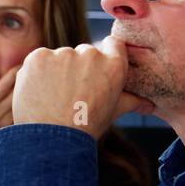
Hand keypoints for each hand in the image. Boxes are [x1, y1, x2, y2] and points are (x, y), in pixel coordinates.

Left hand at [12, 36, 154, 138]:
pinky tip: (39, 91)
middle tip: (69, 93)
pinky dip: (37, 72)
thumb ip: (130, 100)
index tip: (93, 71)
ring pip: (59, 56)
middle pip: (82, 52)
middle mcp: (90, 54)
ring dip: (55, 70)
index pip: (112, 44)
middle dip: (76, 68)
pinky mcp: (39, 57)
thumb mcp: (113, 111)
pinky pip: (38, 59)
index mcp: (113, 65)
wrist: (53, 140)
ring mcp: (63, 54)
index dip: (102, 56)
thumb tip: (148, 104)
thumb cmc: (85, 127)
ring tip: (53, 96)